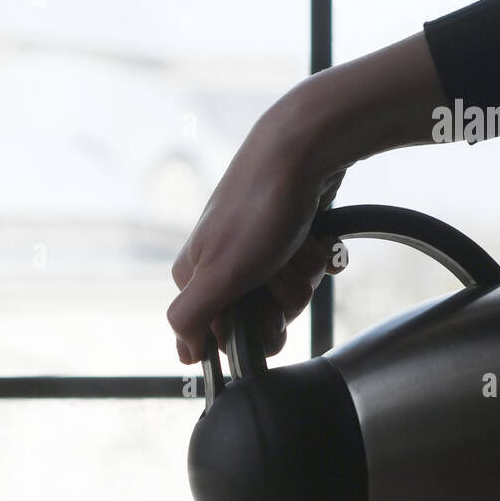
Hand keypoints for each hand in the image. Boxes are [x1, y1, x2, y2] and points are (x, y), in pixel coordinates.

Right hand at [168, 101, 348, 363]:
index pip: (224, 338)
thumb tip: (183, 355)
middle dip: (283, 299)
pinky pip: (305, 269)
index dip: (252, 333)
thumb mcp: (220, 273)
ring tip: (298, 244)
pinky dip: (316, 257)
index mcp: (195, 278)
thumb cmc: (260, 209)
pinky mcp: (285, 237)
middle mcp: (221, 266)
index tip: (264, 311)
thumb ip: (191, 317)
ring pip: (289, 295)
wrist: (304, 145)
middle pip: (262, 319)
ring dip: (302, 274)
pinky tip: (314, 237)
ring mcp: (255, 251)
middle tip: (282, 268)